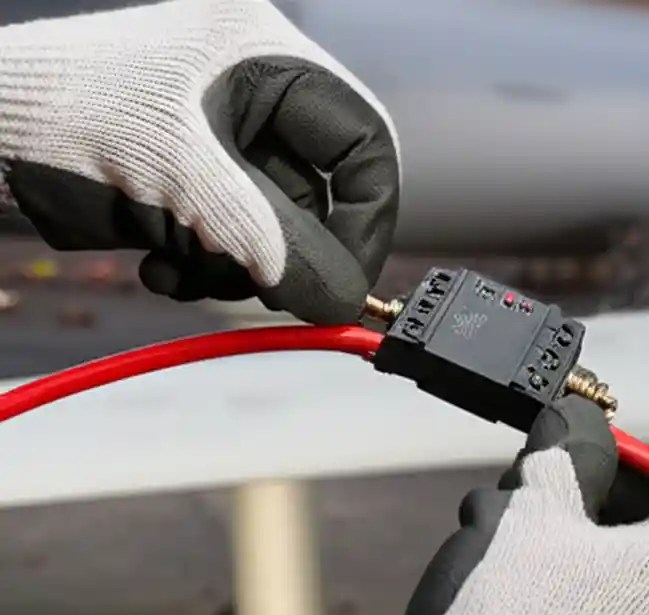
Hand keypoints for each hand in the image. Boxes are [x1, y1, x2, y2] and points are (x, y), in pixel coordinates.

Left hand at [0, 0, 399, 324]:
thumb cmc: (57, 121)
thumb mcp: (185, 188)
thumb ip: (275, 246)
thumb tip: (341, 300)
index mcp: (265, 53)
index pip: (363, 142)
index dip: (365, 217)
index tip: (342, 280)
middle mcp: (250, 84)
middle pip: (316, 192)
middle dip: (279, 251)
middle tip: (254, 289)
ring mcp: (216, 128)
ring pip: (271, 222)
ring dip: (233, 265)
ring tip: (180, 271)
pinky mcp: (186, 167)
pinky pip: (228, 229)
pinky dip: (202, 260)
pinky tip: (156, 265)